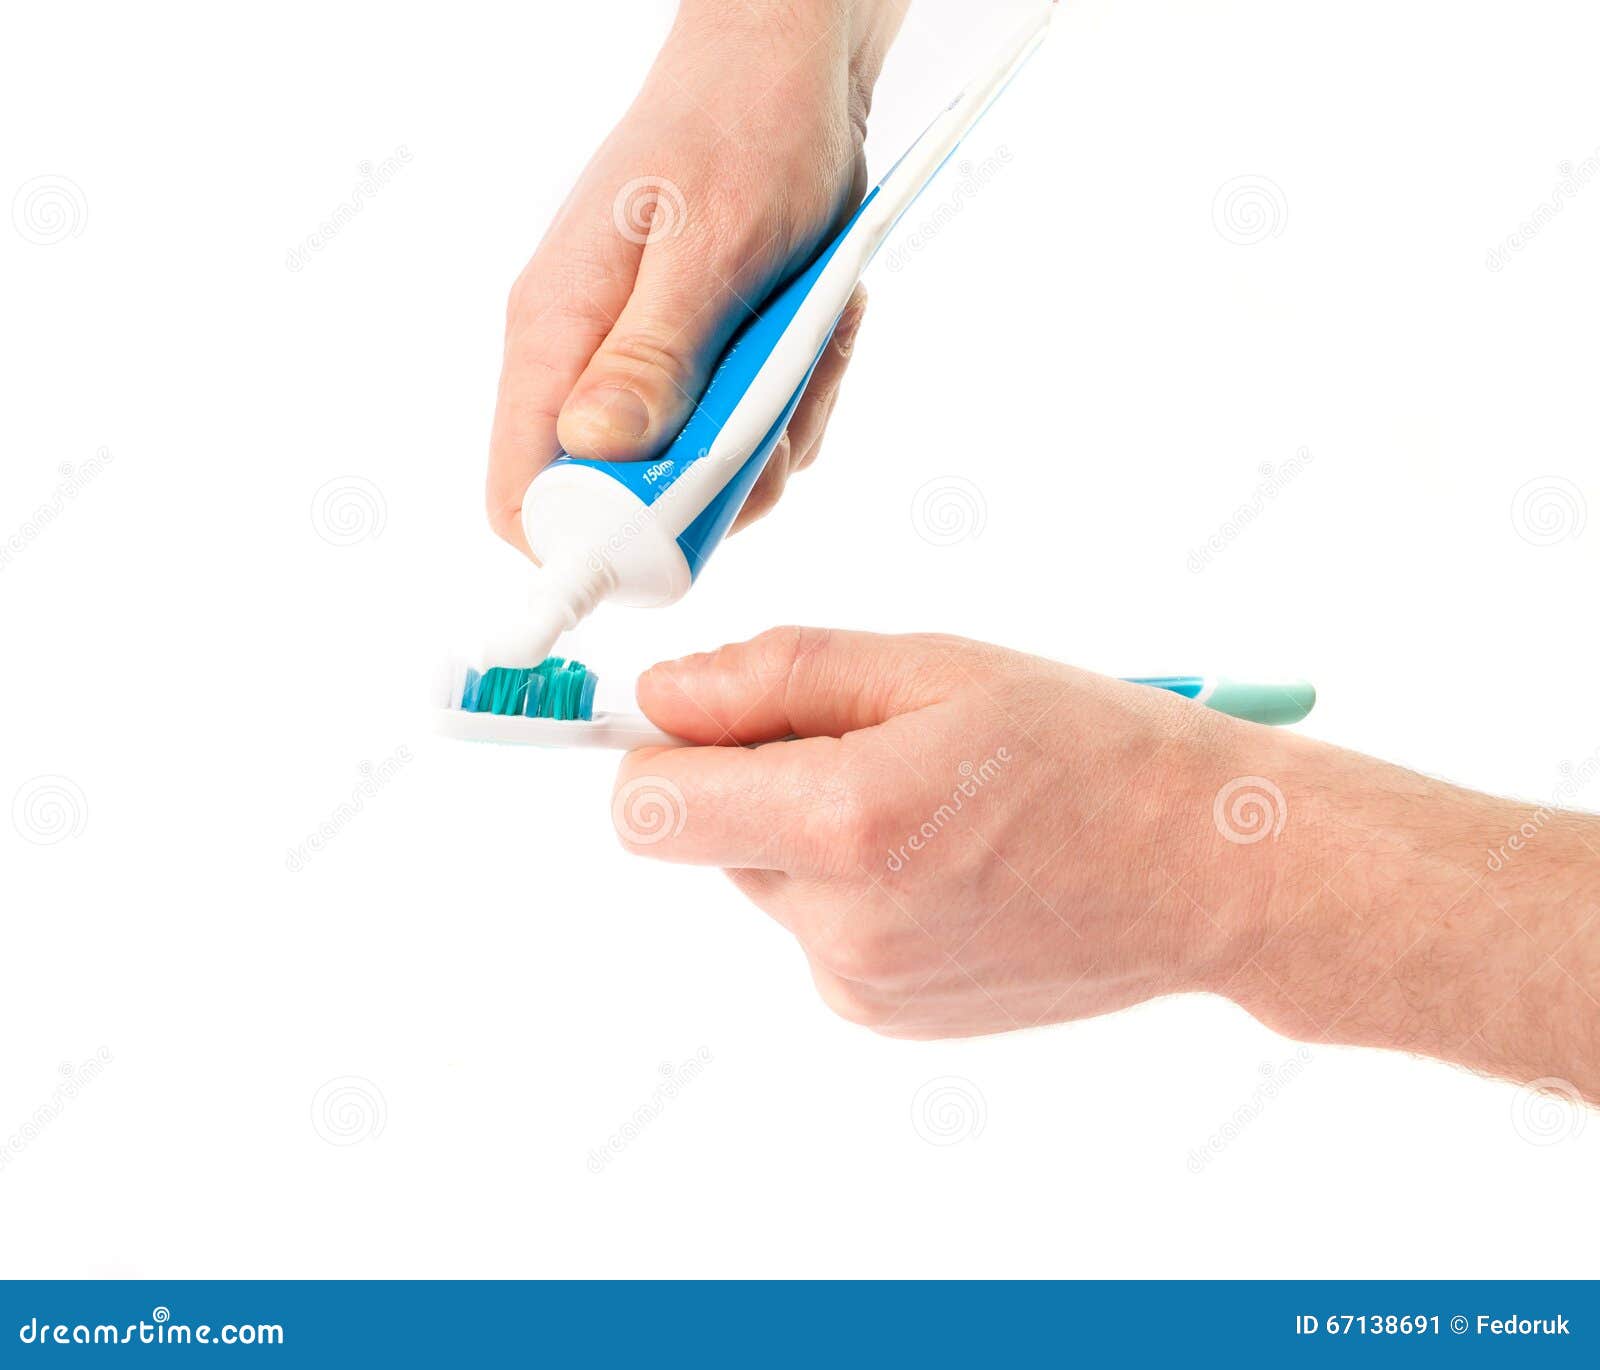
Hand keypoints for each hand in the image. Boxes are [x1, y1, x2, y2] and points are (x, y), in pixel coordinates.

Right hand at [489, 0, 907, 555]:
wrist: (794, 71)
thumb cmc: (741, 128)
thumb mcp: (708, 246)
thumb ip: (653, 355)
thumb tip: (596, 448)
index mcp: (557, 334)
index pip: (521, 492)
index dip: (580, 549)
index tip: (666, 542)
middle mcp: (589, 363)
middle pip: (625, 505)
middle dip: (713, 488)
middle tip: (770, 424)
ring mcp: (647, 369)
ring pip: (698, 478)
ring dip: (769, 440)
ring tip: (803, 350)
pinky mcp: (700, 366)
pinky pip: (747, 437)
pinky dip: (793, 404)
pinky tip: (812, 334)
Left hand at [613, 628, 1599, 1100]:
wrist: (1209, 872)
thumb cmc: (1093, 750)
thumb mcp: (933, 665)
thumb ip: (776, 676)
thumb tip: (661, 694)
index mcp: (846, 825)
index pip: (646, 808)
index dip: (656, 749)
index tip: (694, 714)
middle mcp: (839, 926)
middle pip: (707, 835)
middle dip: (759, 778)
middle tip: (874, 742)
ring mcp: (862, 985)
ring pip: (765, 877)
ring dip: (812, 830)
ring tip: (929, 803)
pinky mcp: (886, 1017)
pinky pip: (816, 927)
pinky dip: (853, 883)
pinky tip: (947, 861)